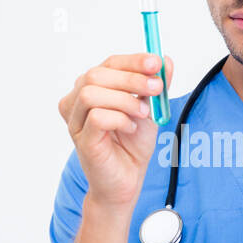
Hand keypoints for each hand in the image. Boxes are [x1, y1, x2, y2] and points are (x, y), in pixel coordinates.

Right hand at [58, 53, 173, 209]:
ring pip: (91, 93)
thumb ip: (155, 86)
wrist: (127, 181)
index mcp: (92, 89)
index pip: (108, 64)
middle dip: (131, 78)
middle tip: (156, 88)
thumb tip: (166, 61)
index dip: (133, 61)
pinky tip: (131, 128)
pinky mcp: (82, 140)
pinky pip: (97, 117)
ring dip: (124, 100)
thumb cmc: (132, 146)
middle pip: (96, 74)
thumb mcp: (150, 109)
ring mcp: (76, 121)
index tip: (156, 63)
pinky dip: (120, 119)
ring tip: (142, 114)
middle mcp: (77, 102)